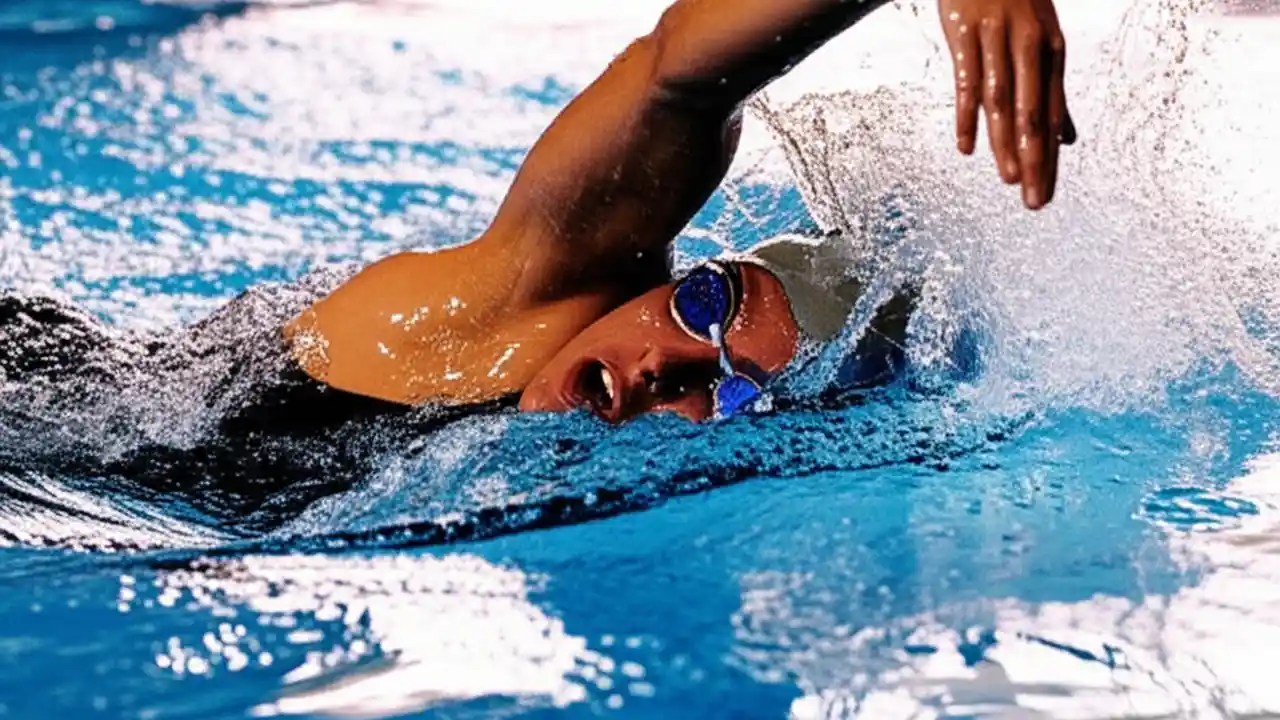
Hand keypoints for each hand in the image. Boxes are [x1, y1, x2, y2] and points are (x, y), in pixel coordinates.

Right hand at [940, 0, 1075, 208]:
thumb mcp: (1040, 38)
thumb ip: (1050, 91)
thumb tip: (1066, 139)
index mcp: (1051, 50)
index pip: (1051, 115)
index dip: (1049, 158)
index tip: (1046, 192)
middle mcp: (1029, 46)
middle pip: (1032, 113)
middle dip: (1034, 161)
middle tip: (1033, 199)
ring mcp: (997, 38)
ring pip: (1002, 100)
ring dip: (1005, 142)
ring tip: (1007, 179)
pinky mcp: (964, 33)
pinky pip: (966, 80)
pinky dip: (965, 115)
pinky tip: (965, 145)